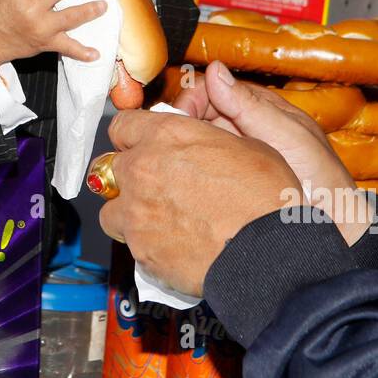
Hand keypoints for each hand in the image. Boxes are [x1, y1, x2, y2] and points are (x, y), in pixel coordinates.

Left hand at [98, 109, 302, 296]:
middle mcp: (142, 169)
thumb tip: (199, 142)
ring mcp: (136, 212)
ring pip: (111, 211)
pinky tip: (172, 248)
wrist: (268, 252)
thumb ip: (203, 139)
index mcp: (166, 135)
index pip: (122, 125)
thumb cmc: (265, 196)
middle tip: (152, 187)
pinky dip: (145, 246)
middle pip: (109, 168)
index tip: (141, 147)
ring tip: (156, 223)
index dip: (132, 137)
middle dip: (127, 177)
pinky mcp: (140, 249)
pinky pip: (131, 245)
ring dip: (128, 214)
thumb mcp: (245, 145)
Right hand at [173, 60, 372, 244]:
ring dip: (183, 148)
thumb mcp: (289, 138)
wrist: (336, 229)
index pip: (213, 89)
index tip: (180, 120)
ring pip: (197, 141)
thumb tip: (214, 70)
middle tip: (172, 146)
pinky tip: (186, 182)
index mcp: (261, 109)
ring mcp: (238, 155)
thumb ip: (251, 106)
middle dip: (181, 125)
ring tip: (175, 165)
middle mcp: (247, 128)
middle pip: (199, 114)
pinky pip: (202, 168)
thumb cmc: (324, 184)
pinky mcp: (231, 181)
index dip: (191, 100)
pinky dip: (190, 170)